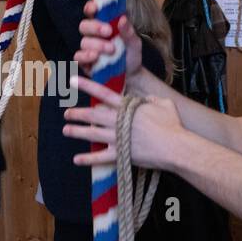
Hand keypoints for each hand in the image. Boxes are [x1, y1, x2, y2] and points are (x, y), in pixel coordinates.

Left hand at [62, 76, 182, 170]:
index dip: (87, 86)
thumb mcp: (164, 104)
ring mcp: (118, 138)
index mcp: (128, 107)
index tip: (73, 80)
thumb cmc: (172, 125)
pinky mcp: (121, 155)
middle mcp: (119, 121)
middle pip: (93, 115)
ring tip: (66, 130)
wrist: (175, 147)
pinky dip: (88, 159)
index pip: (103, 93)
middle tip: (66, 112)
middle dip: (77, 113)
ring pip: (92, 134)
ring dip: (77, 131)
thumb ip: (152, 99)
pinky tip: (76, 159)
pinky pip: (100, 157)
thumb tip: (147, 98)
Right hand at [74, 1, 141, 78]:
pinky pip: (79, 57)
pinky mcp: (85, 62)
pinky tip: (96, 57)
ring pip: (84, 41)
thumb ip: (128, 31)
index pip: (92, 12)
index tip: (95, 8)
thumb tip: (123, 19)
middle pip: (84, 26)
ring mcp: (88, 49)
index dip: (90, 7)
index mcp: (104, 25)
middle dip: (95, 27)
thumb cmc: (130, 56)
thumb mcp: (134, 43)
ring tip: (111, 50)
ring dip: (97, 44)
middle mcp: (93, 35)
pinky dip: (87, 56)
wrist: (131, 76)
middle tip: (108, 31)